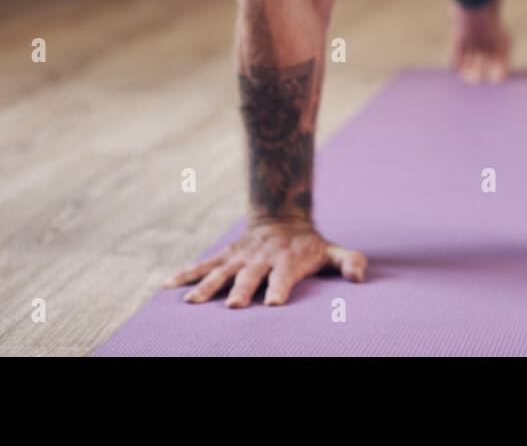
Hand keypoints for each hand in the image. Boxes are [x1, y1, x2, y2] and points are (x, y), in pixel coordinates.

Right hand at [164, 218, 367, 307]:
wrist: (282, 218)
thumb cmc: (309, 245)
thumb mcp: (332, 251)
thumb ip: (348, 262)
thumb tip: (359, 277)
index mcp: (287, 260)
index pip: (284, 276)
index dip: (280, 288)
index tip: (274, 303)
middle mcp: (261, 259)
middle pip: (250, 276)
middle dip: (242, 290)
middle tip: (235, 307)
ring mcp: (240, 257)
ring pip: (221, 272)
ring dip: (207, 286)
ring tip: (192, 303)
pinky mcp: (225, 256)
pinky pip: (202, 265)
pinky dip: (185, 274)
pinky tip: (168, 286)